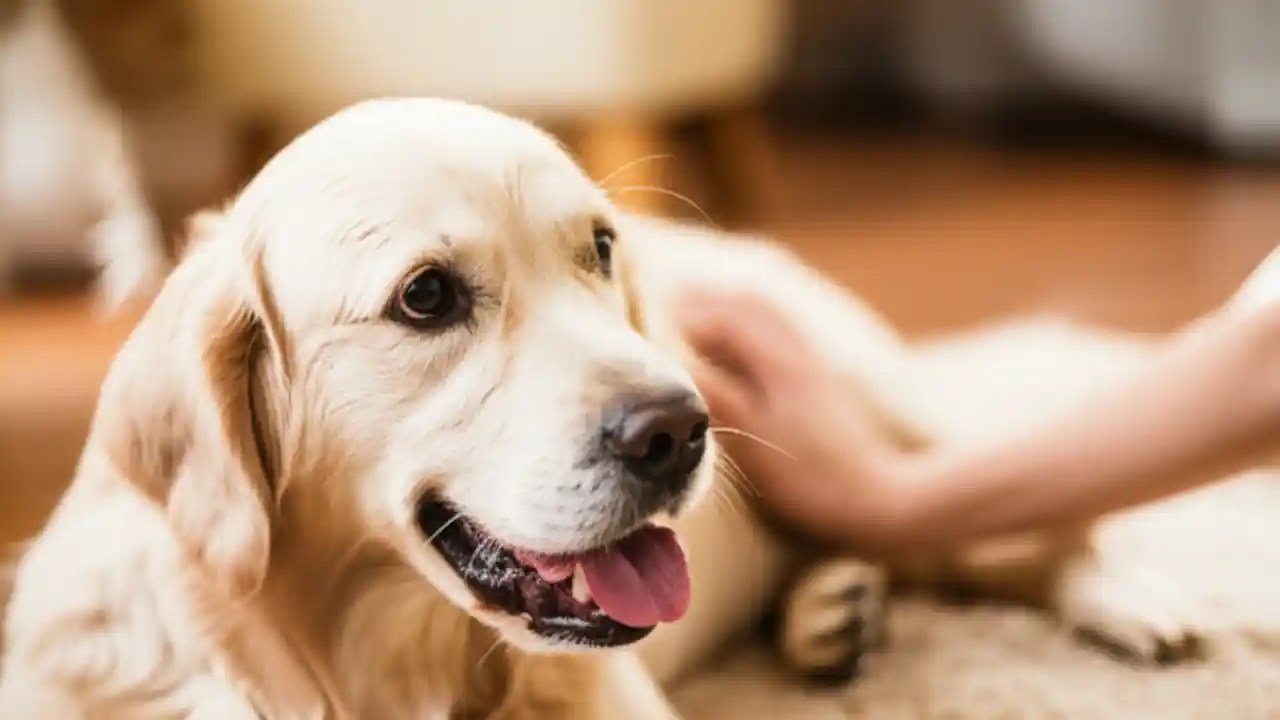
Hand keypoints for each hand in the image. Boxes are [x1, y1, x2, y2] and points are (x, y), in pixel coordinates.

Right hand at [679, 291, 911, 549]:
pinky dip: (748, 320)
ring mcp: (809, 360)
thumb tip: (668, 363)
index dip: (677, 311)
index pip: (719, 315)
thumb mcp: (755, 442)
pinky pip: (777, 328)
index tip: (641, 311)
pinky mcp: (818, 375)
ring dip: (723, 304)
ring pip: (761, 311)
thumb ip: (713, 395)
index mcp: (776, 361)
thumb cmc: (811, 479)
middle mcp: (794, 350)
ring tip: (689, 310)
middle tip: (656, 301)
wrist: (879, 496)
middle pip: (740, 302)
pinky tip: (736, 336)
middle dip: (697, 299)